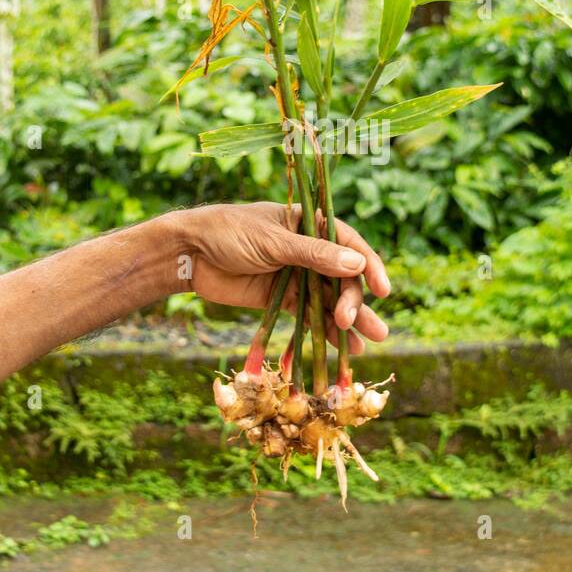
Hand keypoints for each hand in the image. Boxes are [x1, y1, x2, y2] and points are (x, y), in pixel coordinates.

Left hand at [179, 202, 389, 354]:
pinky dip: (325, 330)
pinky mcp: (283, 298)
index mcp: (309, 223)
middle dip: (353, 301)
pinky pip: (310, 315)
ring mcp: (297, 275)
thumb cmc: (228, 232)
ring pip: (330, 299)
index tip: (383, 290)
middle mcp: (309, 249)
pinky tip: (343, 348)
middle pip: (343, 277)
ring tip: (368, 344)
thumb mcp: (272, 241)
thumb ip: (313, 255)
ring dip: (348, 321)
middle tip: (353, 323)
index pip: (350, 243)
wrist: (188, 254)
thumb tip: (357, 264)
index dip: (369, 266)